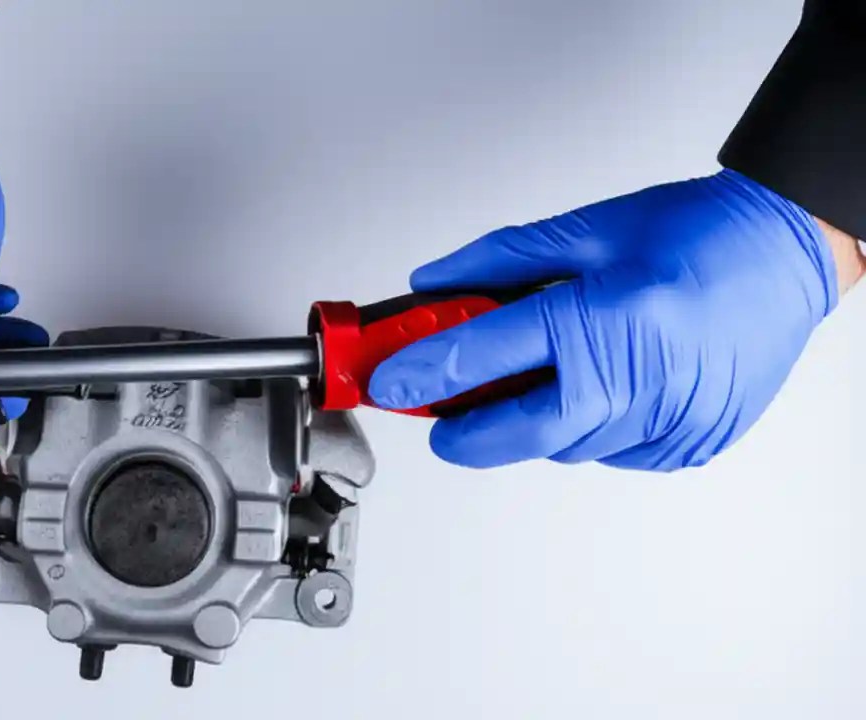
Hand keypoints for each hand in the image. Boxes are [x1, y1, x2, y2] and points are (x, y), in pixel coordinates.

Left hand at [369, 169, 859, 470]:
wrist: (788, 252)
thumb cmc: (696, 234)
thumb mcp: (584, 231)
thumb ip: (496, 264)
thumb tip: (430, 288)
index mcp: (606, 315)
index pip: (485, 356)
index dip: (424, 373)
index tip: (389, 383)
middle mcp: (640, 377)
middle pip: (518, 433)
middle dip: (465, 432)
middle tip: (440, 415)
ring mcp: (669, 420)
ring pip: (563, 447)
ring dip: (532, 421)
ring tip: (542, 373)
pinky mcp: (688, 444)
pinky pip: (609, 453)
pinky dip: (588, 427)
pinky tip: (601, 385)